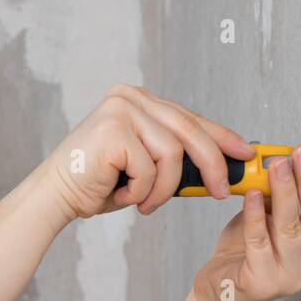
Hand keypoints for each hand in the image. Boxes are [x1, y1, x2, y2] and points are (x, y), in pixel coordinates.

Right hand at [36, 83, 255, 221]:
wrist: (55, 197)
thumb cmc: (97, 185)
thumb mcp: (145, 167)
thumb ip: (175, 158)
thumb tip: (220, 167)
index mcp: (137, 100)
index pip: (189, 116)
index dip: (222, 136)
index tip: (245, 153)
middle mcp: (130, 96)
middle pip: (189, 130)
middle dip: (212, 164)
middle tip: (223, 191)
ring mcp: (121, 109)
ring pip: (172, 154)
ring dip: (163, 189)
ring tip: (145, 204)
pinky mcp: (114, 129)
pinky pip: (150, 169)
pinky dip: (141, 193)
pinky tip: (120, 195)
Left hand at [190, 144, 300, 300]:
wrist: (221, 288)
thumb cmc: (247, 252)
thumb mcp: (271, 220)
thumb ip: (283, 198)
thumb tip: (289, 162)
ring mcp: (288, 277)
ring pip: (290, 228)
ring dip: (285, 192)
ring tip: (278, 166)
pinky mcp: (260, 282)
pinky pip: (258, 242)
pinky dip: (255, 215)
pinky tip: (252, 195)